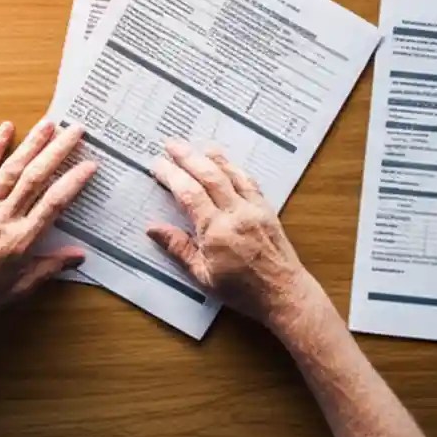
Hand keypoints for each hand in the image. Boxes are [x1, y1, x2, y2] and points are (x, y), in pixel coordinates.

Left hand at [0, 120, 96, 322]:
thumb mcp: (23, 286)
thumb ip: (52, 266)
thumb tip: (80, 255)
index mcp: (21, 240)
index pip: (54, 203)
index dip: (73, 181)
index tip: (90, 165)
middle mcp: (3, 218)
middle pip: (35, 177)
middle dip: (57, 151)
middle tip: (76, 131)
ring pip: (11, 169)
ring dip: (31, 143)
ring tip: (48, 123)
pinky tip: (5, 129)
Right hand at [146, 140, 313, 324]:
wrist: (283, 294)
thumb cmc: (242, 291)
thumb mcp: (203, 275)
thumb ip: (179, 248)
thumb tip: (152, 228)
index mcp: (216, 231)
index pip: (189, 194)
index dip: (172, 175)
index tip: (158, 164)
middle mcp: (236, 214)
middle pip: (208, 175)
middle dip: (188, 156)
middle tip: (171, 143)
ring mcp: (254, 209)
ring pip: (230, 173)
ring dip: (212, 156)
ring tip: (196, 145)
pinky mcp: (267, 210)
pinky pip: (249, 182)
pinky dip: (235, 168)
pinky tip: (227, 162)